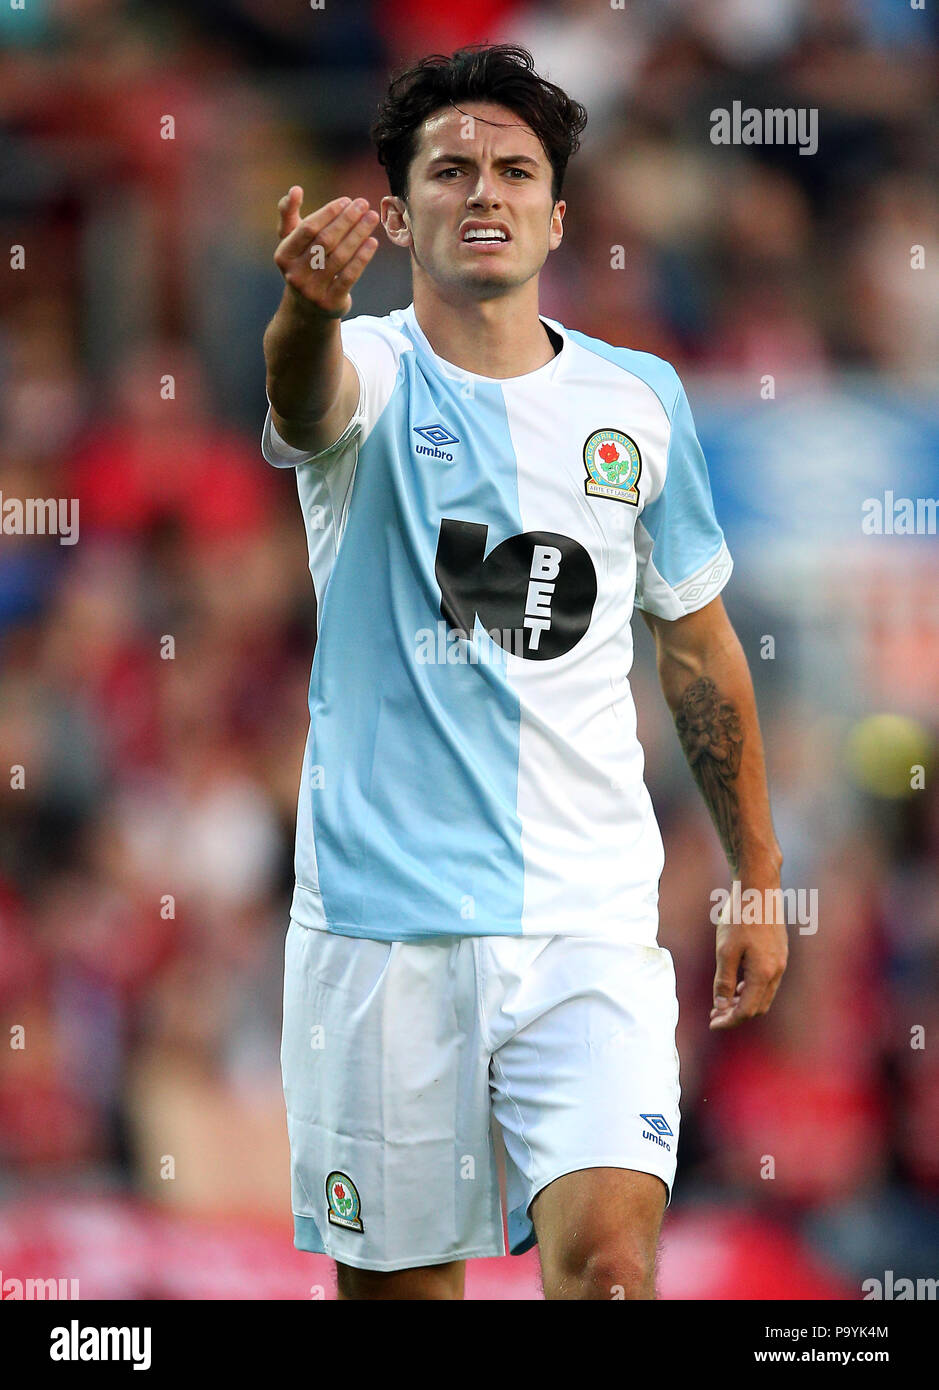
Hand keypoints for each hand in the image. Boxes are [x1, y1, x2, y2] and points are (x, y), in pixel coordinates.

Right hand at [273, 186, 379, 319]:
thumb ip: (289, 213)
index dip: (329, 213)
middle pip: (326, 241)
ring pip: (340, 257)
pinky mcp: (330, 302)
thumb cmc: (303, 263)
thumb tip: (295, 189)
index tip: (347, 200)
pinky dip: (362, 257)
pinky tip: (372, 242)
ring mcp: (312, 291)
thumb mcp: (291, 241)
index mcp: (283, 255)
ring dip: (359, 234)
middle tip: (364, 204)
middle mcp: (295, 274)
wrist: (308, 307)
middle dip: (347, 220)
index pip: (308, 229)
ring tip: (372, 218)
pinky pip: (350, 276)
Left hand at [709, 889, 787, 1029]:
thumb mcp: (725, 950)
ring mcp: (781, 961)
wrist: (759, 887)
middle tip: (715, 1013)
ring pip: (764, 994)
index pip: (747, 1011)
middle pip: (758, 1007)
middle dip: (736, 1014)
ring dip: (744, 1001)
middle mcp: (777, 971)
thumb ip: (723, 980)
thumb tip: (721, 1005)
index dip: (728, 1021)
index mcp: (763, 974)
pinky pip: (767, 980)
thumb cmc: (740, 916)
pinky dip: (751, 988)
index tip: (711, 1023)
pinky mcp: (779, 951)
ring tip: (723, 1000)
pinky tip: (736, 982)